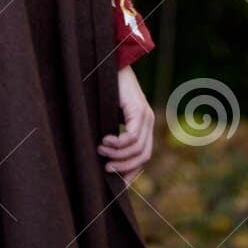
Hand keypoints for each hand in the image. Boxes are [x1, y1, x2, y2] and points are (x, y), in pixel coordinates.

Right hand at [97, 65, 154, 181]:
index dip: (131, 172)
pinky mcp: (139, 110)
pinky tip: (104, 140)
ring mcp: (145, 116)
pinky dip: (117, 144)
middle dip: (124, 168)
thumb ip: (112, 134)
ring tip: (100, 149)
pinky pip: (131, 137)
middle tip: (105, 169)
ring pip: (137, 149)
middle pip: (143, 156)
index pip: (143, 156)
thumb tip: (103, 159)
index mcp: (143, 125)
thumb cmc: (104, 90)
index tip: (116, 184)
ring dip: (117, 154)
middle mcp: (148, 122)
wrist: (109, 64)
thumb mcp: (108, 117)